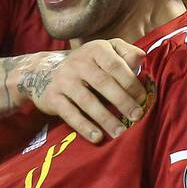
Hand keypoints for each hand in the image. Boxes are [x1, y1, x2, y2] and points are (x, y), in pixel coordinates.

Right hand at [13, 39, 152, 143]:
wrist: (44, 71)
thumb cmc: (87, 63)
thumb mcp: (105, 51)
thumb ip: (125, 53)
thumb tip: (142, 57)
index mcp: (95, 49)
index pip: (116, 65)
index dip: (131, 83)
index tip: (143, 99)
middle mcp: (78, 63)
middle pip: (103, 83)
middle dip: (122, 101)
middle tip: (136, 117)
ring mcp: (64, 80)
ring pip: (87, 101)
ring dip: (105, 118)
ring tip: (120, 132)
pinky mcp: (53, 97)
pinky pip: (70, 114)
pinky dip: (84, 127)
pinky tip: (97, 137)